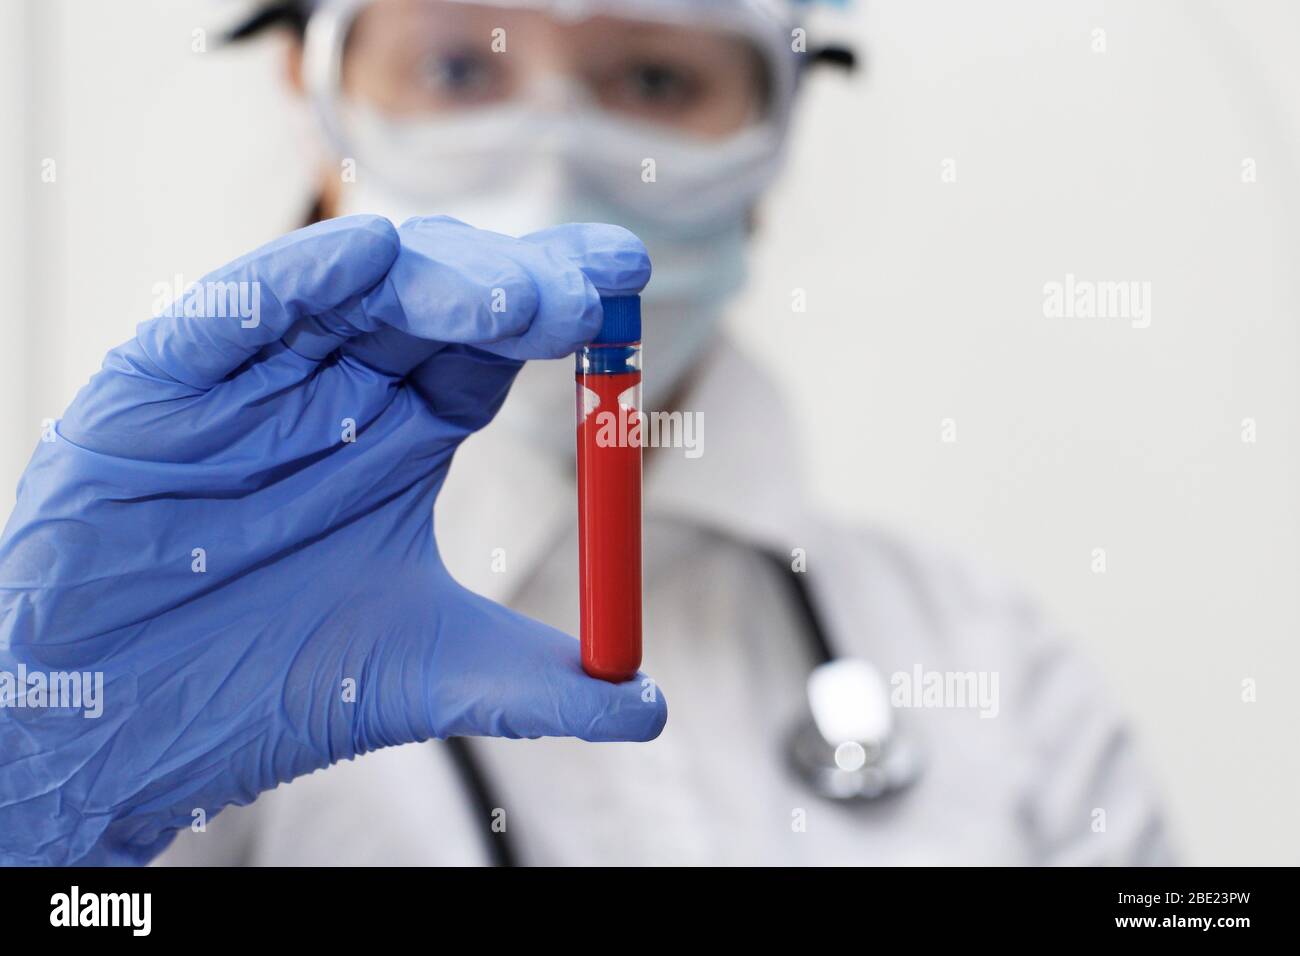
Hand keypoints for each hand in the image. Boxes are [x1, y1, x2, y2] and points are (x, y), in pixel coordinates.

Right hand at [0, 215, 664, 864]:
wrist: (123, 728)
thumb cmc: (262, 682)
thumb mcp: (422, 673)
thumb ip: (537, 685)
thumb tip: (653, 705)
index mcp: (402, 430)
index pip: (494, 344)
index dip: (560, 311)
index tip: (628, 287)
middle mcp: (336, 384)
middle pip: (440, 297)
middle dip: (517, 284)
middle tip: (591, 286)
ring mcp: (253, 374)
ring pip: (351, 289)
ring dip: (436, 281)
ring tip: (513, 302)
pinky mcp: (164, 381)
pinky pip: (234, 311)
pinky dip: (296, 281)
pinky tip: (369, 256)